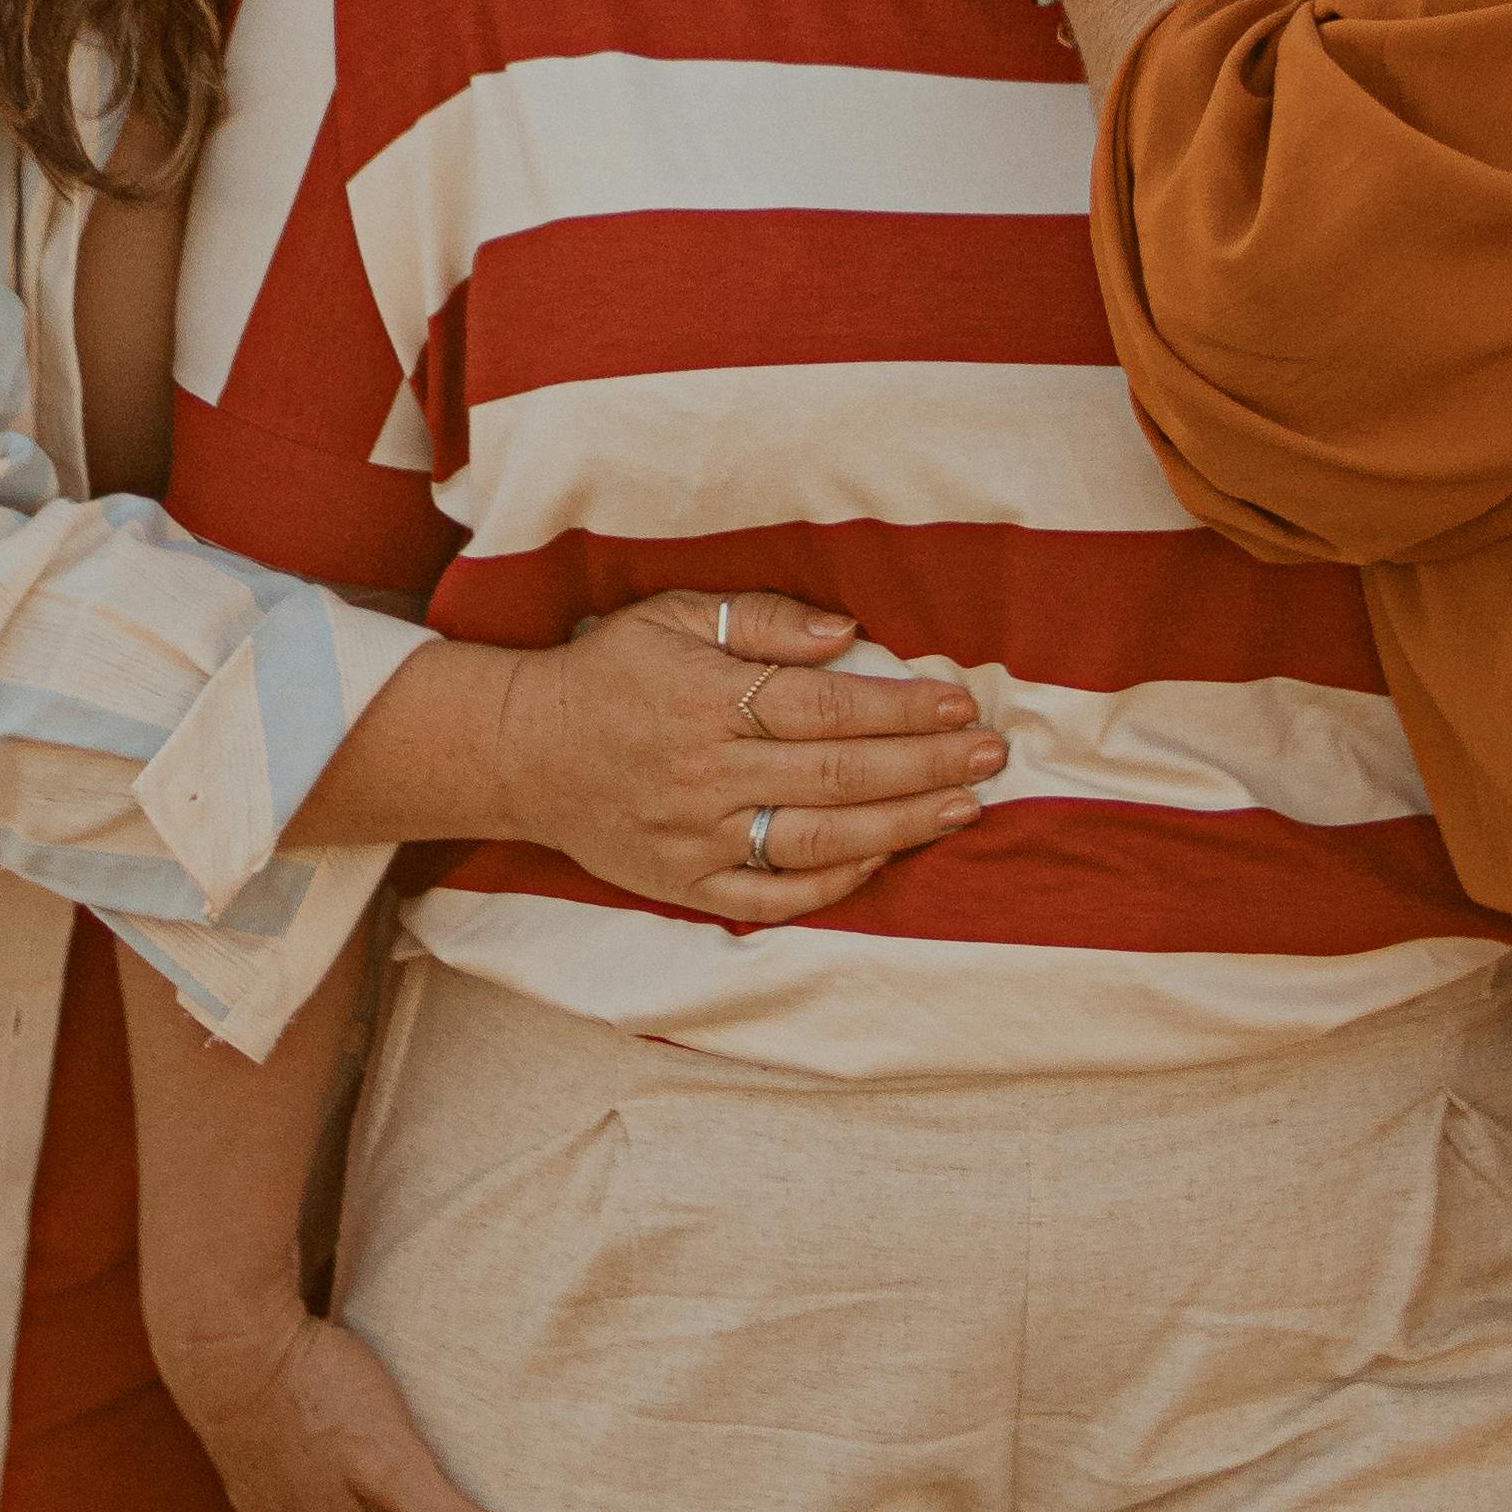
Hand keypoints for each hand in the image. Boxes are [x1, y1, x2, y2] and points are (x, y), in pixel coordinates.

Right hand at [494, 587, 1011, 923]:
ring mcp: (695, 837)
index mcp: (706, 698)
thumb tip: (848, 634)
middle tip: (988, 755)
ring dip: (899, 826)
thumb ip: (763, 619)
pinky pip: (768, 897)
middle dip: (923, 765)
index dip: (899, 708)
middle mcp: (704, 773)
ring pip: (815, 839)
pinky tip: (881, 857)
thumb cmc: (611, 670)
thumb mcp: (674, 614)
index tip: (959, 702)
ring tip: (964, 808)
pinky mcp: (683, 885)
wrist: (523, 751)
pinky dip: (829, 882)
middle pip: (836, 774)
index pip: (825, 707)